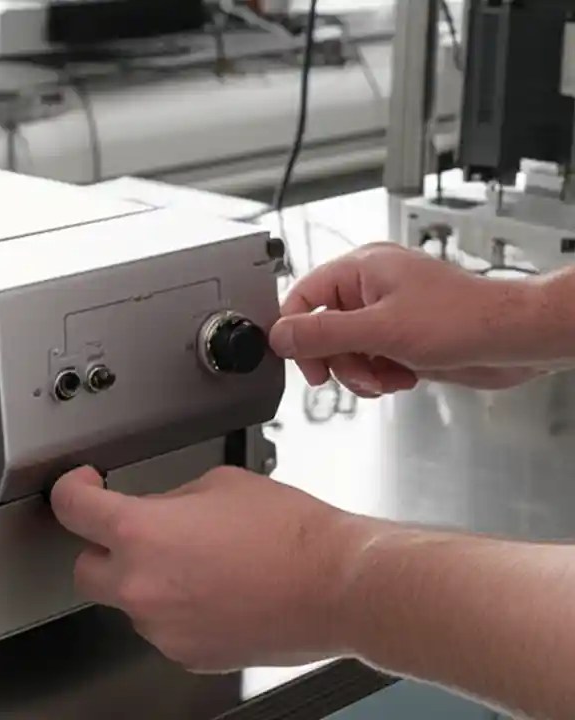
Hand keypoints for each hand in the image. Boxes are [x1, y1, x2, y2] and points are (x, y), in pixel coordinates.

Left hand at [49, 466, 378, 670]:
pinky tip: (214, 590)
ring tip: (197, 561)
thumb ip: (167, 499)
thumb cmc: (291, 535)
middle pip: (83, 569)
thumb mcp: (217, 485)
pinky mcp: (188, 654)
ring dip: (146, 580)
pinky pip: (163, 627)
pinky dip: (176, 609)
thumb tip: (153, 510)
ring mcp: (163, 627)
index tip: (81, 488)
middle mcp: (142, 585)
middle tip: (131, 531)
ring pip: (127, 602)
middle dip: (101, 548)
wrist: (339, 586)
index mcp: (140, 533)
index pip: (71, 509)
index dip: (71, 490)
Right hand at [271, 243, 546, 395]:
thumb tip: (279, 336)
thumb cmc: (464, 319)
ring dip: (360, 373)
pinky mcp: (402, 337)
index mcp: (361, 268)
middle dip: (338, 360)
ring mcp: (387, 313)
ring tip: (386, 378)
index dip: (296, 332)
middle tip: (352, 376)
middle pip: (323, 330)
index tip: (302, 361)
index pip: (302, 297)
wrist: (514, 341)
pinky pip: (370, 360)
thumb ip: (323, 334)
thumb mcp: (380, 330)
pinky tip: (402, 377)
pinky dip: (380, 375)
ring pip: (346, 350)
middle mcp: (371, 287)